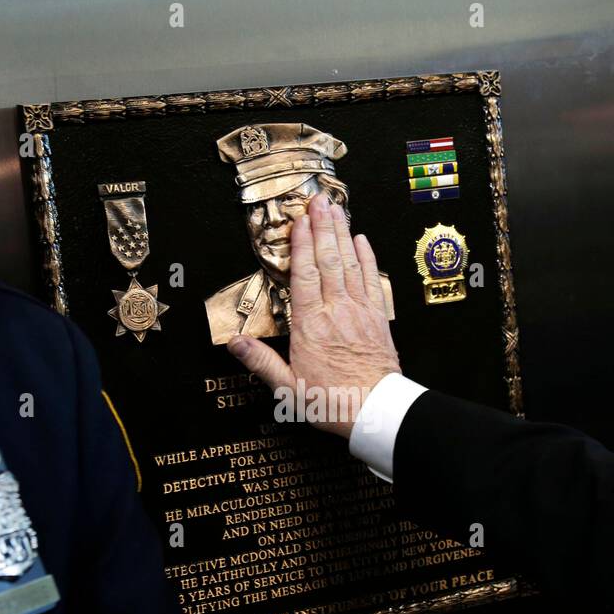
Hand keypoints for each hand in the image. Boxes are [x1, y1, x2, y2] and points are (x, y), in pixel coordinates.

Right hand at [226, 192, 401, 438]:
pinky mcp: (378, 318)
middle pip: (329, 261)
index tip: (299, 222)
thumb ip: (261, 361)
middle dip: (323, 228)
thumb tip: (235, 342)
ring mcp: (360, 312)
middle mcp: (336, 312)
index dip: (302, 246)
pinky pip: (371, 280)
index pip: (305, 276)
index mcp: (311, 326)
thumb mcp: (287, 388)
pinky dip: (367, 257)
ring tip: (337, 209)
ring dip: (343, 234)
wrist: (376, 412)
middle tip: (319, 201)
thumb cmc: (332, 403)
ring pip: (350, 264)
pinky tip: (362, 240)